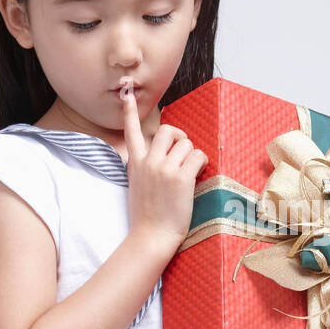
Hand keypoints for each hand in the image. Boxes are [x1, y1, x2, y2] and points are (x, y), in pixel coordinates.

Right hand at [120, 81, 208, 247]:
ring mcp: (164, 169)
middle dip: (180, 139)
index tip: (127, 93)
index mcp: (135, 162)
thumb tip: (159, 155)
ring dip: (192, 155)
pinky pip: (198, 156)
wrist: (151, 235)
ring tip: (190, 172)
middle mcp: (148, 161)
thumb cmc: (147, 215)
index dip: (130, 111)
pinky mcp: (181, 177)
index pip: (131, 130)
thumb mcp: (137, 185)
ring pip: (186, 143)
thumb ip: (143, 166)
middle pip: (168, 131)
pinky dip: (202, 164)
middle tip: (184, 153)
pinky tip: (197, 176)